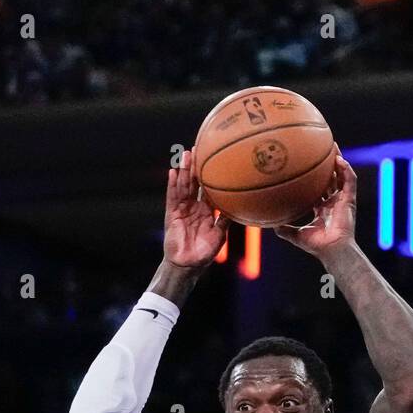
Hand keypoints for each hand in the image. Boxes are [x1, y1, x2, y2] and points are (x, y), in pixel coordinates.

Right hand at [163, 148, 227, 268]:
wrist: (188, 265)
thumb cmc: (204, 253)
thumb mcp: (220, 234)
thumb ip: (226, 219)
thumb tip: (241, 208)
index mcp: (206, 210)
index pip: (207, 188)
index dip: (210, 175)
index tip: (215, 160)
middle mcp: (193, 207)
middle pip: (193, 182)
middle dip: (195, 166)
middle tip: (198, 148)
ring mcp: (182, 209)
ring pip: (183, 186)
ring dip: (184, 171)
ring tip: (186, 155)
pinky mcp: (172, 214)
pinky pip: (172, 196)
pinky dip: (173, 184)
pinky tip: (173, 172)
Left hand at [274, 151, 355, 257]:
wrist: (332, 250)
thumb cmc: (316, 245)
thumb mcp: (295, 235)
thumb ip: (284, 229)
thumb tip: (268, 224)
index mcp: (323, 208)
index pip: (319, 188)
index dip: (314, 177)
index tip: (306, 166)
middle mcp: (333, 202)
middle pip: (331, 177)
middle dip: (327, 164)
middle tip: (319, 149)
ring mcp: (342, 200)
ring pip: (342, 175)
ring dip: (339, 160)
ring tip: (332, 145)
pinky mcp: (350, 200)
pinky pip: (350, 180)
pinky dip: (346, 169)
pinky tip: (338, 159)